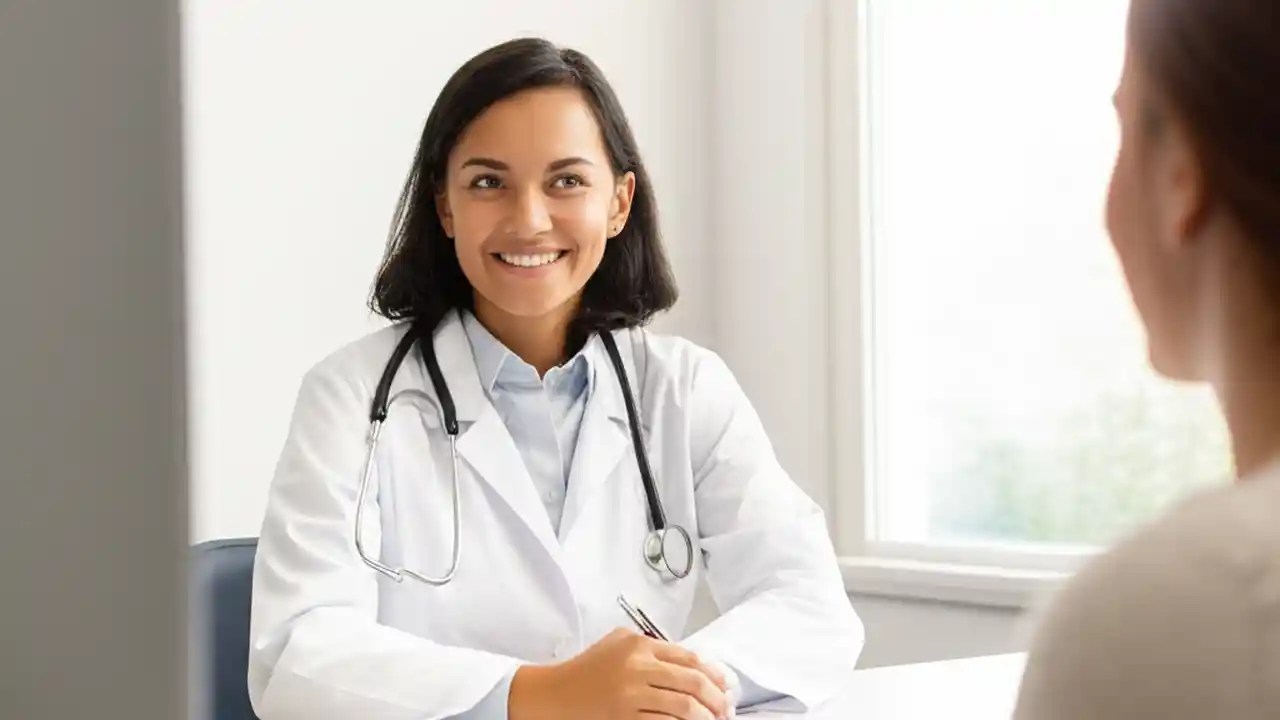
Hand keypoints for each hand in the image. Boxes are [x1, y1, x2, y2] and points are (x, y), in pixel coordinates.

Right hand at [510, 628, 732, 719]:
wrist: (553, 694)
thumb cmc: (586, 669)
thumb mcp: (616, 642)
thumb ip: (650, 645)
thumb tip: (691, 663)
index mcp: (639, 645)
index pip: (690, 659)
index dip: (715, 675)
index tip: (727, 688)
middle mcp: (637, 667)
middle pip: (693, 682)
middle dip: (717, 700)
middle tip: (726, 711)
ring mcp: (630, 695)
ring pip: (683, 708)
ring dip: (705, 718)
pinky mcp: (623, 718)